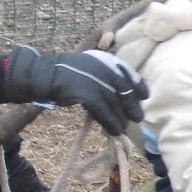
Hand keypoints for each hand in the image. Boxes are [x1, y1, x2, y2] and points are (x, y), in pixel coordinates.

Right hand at [3, 47, 147, 135]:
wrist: (48, 74)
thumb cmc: (69, 72)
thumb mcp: (92, 65)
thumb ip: (107, 74)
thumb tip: (122, 92)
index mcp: (108, 60)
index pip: (131, 74)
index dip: (139, 87)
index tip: (144, 97)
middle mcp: (106, 69)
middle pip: (126, 92)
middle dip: (133, 107)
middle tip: (138, 118)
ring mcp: (98, 82)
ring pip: (116, 105)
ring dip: (122, 119)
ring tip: (124, 128)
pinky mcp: (89, 95)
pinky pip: (105, 113)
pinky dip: (111, 123)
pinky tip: (114, 130)